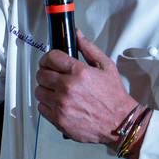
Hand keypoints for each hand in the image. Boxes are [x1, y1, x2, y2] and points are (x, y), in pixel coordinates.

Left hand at [35, 30, 137, 144]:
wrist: (120, 122)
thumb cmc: (114, 96)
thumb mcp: (106, 66)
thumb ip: (89, 48)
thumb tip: (77, 35)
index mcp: (79, 72)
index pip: (50, 58)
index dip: (48, 58)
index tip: (50, 62)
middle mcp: (68, 87)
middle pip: (41, 74)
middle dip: (46, 73)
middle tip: (54, 76)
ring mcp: (61, 104)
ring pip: (38, 91)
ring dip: (46, 89)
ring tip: (57, 91)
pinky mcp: (58, 119)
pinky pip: (41, 107)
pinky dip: (47, 105)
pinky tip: (58, 103)